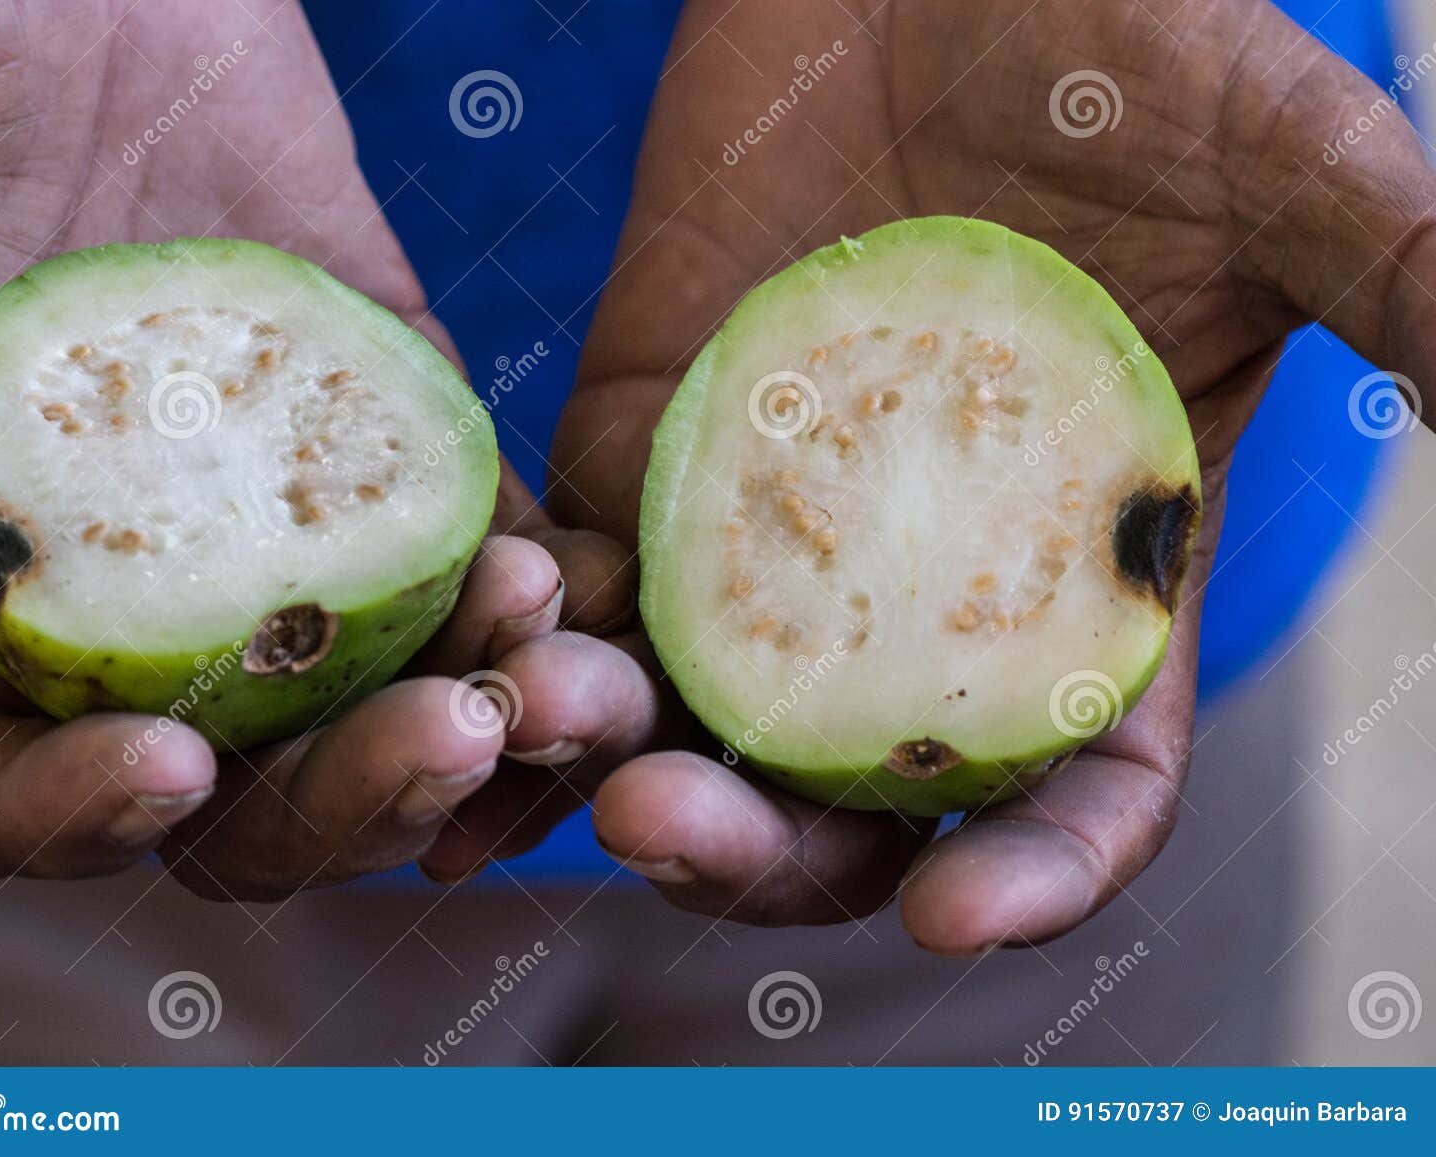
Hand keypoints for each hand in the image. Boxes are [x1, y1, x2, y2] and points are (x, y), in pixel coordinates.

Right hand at [0, 0, 630, 896]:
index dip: (65, 822)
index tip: (165, 768)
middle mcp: (118, 571)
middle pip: (236, 783)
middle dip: (344, 799)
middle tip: (449, 737)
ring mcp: (262, 503)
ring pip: (373, 692)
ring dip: (473, 714)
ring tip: (547, 671)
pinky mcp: (376, 416)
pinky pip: (460, 540)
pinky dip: (526, 586)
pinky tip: (571, 585)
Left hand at [523, 0, 1435, 946]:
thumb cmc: (1120, 40)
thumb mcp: (1279, 164)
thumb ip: (1402, 273)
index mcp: (1077, 584)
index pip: (1070, 786)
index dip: (1033, 872)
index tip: (957, 912)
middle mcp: (914, 593)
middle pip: (840, 795)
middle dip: (759, 850)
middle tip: (670, 830)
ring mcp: (766, 534)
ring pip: (686, 712)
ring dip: (610, 757)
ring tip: (546, 736)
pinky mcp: (642, 447)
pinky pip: (572, 581)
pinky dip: (523, 639)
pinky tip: (471, 673)